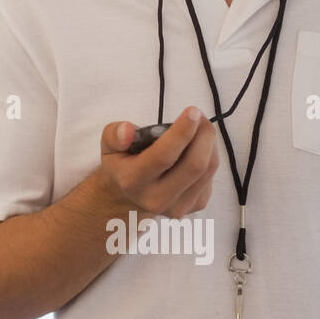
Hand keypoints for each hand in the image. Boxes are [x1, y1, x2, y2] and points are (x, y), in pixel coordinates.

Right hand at [96, 106, 218, 217]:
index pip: (164, 156)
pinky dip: (210, 157)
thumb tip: (128, 130)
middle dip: (204, 136)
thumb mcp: (108, 146)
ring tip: (200, 128)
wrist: (127, 198)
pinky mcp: (194, 207)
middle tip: (199, 116)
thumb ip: (114, 134)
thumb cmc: (121, 165)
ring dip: (210, 144)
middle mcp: (156, 198)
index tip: (193, 112)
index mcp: (133, 181)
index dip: (182, 132)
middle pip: (194, 166)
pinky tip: (198, 148)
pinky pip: (211, 178)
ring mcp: (177, 207)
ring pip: (207, 171)